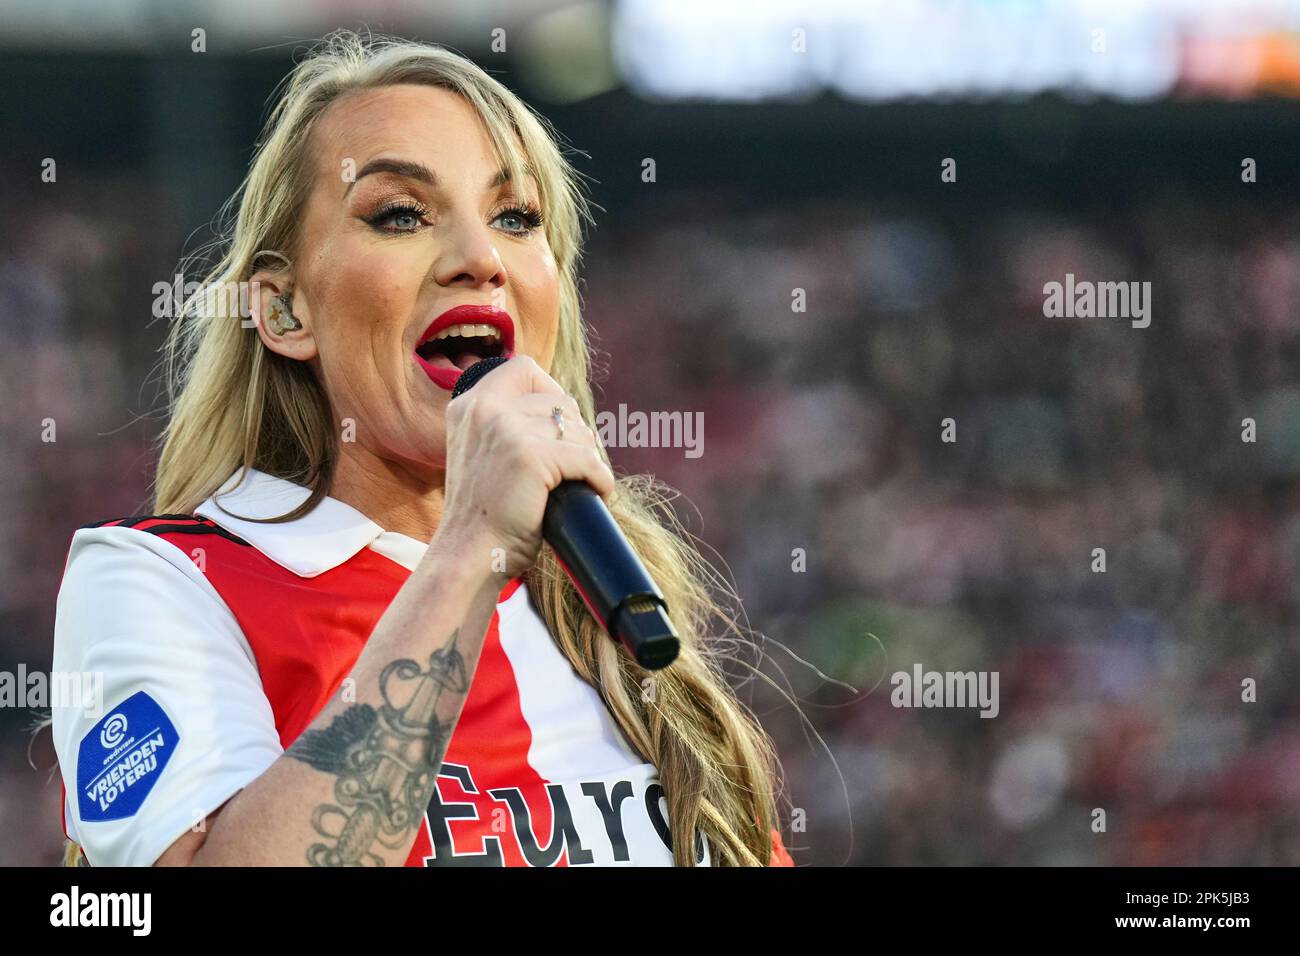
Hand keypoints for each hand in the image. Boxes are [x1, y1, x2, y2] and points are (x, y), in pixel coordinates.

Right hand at [431, 355, 614, 578]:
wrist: (468, 557)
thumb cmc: (483, 516)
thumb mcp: (482, 454)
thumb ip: (504, 427)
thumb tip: (562, 413)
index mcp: (469, 405)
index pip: (524, 369)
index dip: (552, 392)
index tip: (559, 427)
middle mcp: (484, 408)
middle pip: (560, 402)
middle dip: (576, 434)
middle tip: (572, 468)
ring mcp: (506, 429)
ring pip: (577, 431)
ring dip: (587, 458)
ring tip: (577, 485)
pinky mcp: (530, 456)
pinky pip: (588, 459)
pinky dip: (599, 479)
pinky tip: (595, 493)